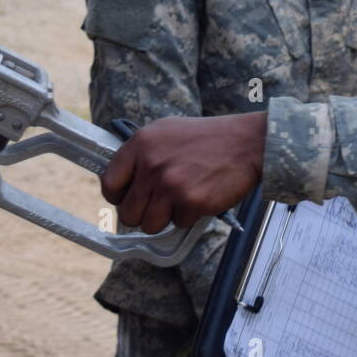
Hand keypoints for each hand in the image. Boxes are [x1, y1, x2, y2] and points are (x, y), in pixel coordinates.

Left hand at [101, 113, 266, 233]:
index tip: (128, 199)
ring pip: (150, 225)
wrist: (247, 142)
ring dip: (166, 217)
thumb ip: (142, 154)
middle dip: (143, 214)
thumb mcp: (167, 131)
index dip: (117, 197)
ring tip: (183, 198)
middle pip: (128, 213)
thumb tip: (122, 181)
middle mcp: (151, 165)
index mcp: (141, 144)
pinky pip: (180, 223)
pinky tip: (203, 195)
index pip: (109, 183)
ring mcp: (170, 185)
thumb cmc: (208, 137)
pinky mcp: (191, 201)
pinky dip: (191, 215)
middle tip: (160, 205)